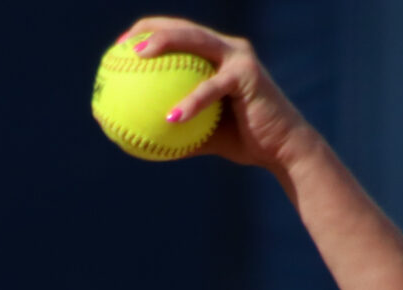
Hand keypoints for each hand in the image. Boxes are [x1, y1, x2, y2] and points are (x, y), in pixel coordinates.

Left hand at [120, 18, 313, 176]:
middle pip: (183, 27)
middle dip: (150, 28)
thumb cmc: (243, 141)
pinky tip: (170, 117)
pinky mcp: (247, 75)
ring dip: (165, 43)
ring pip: (196, 41)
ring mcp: (238, 57)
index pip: (178, 34)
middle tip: (122, 45)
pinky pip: (211, 88)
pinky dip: (191, 102)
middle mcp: (228, 48)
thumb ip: (174, 130)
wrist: (283, 149)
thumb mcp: (202, 135)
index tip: (119, 50)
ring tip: (139, 56)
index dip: (147, 34)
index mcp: (216, 56)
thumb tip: (136, 139)